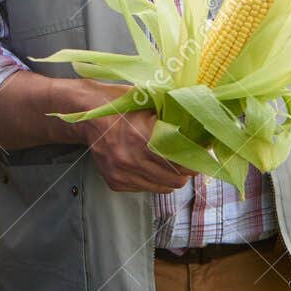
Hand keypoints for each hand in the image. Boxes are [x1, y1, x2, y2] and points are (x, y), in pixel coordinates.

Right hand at [61, 80, 194, 192]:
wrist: (87, 115)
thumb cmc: (122, 104)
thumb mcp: (150, 102)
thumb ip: (174, 117)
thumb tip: (202, 128)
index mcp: (142, 138)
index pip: (180, 161)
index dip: (195, 159)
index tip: (202, 153)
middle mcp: (130, 160)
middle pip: (175, 178)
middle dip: (187, 170)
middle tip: (191, 160)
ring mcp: (122, 174)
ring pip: (162, 187)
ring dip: (172, 177)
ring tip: (174, 164)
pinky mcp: (115, 182)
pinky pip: (145, 188)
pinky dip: (154, 180)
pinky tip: (152, 165)